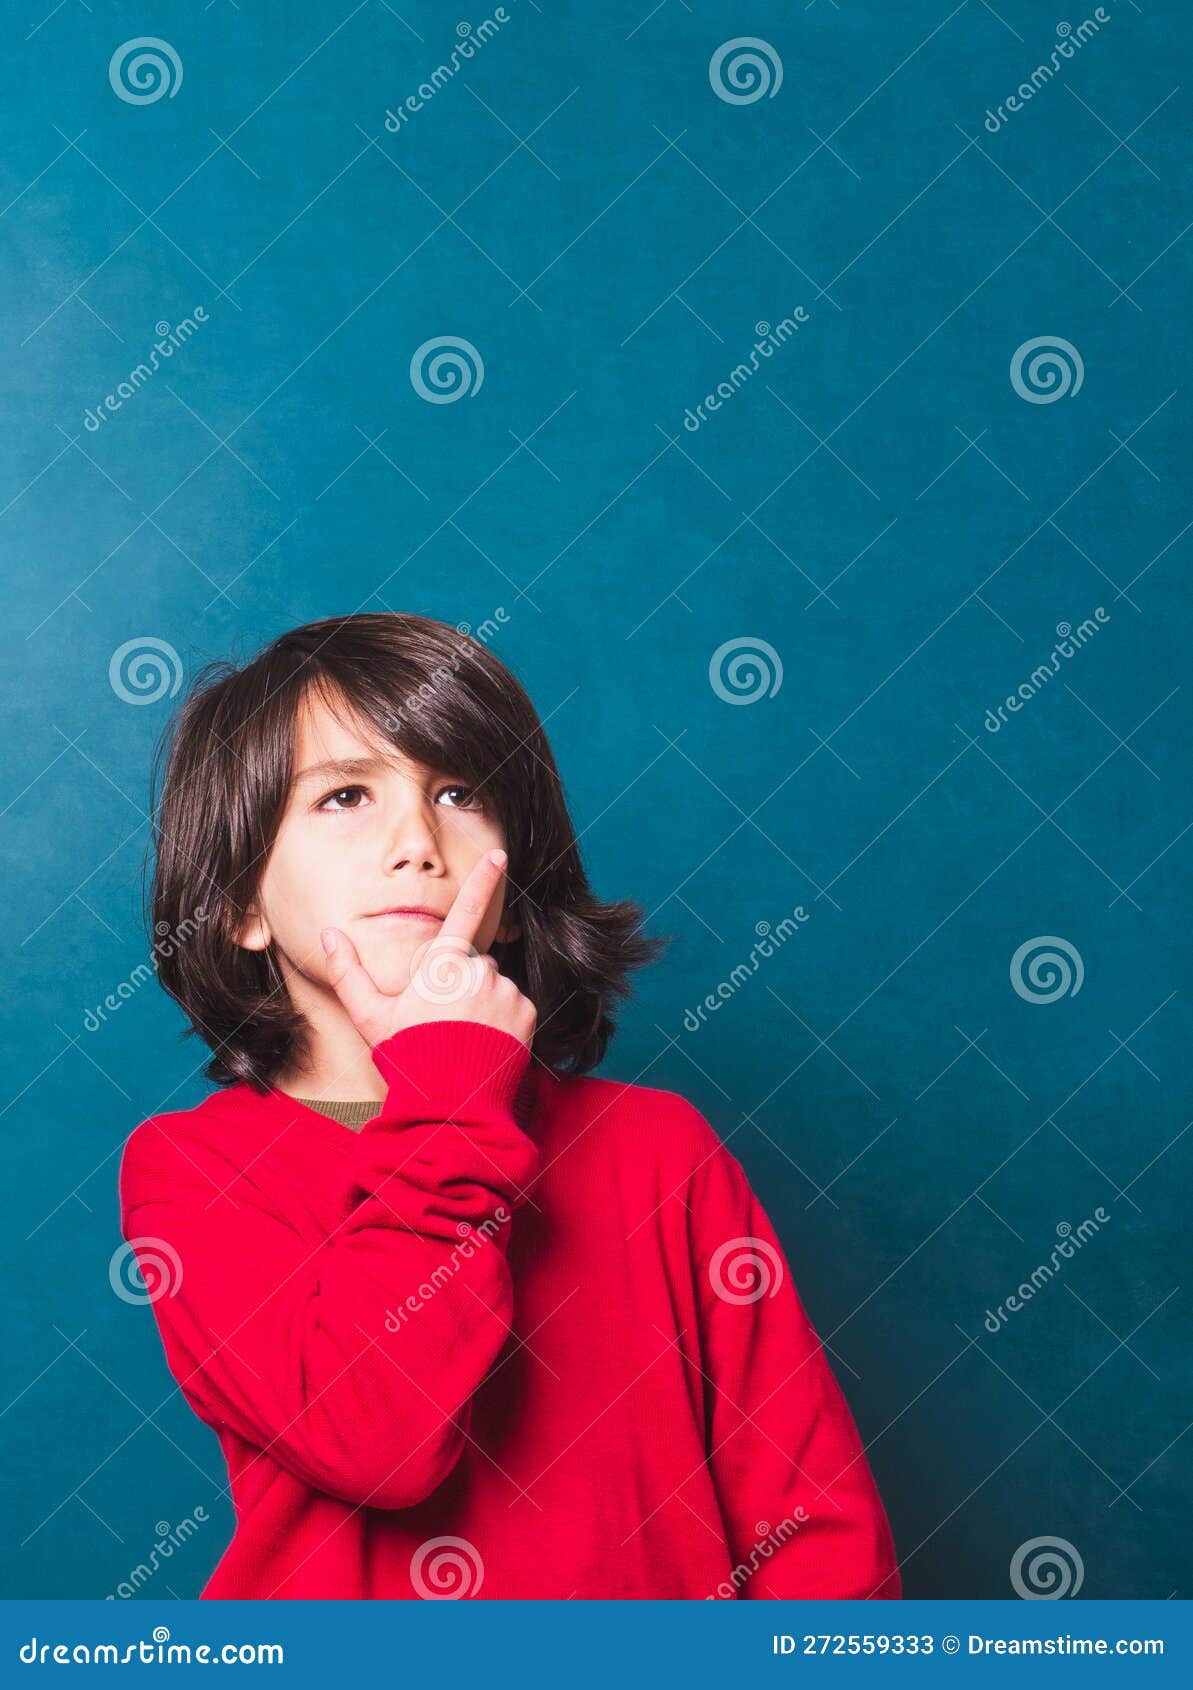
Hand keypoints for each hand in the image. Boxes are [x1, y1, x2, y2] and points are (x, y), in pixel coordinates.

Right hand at [319, 848, 536, 1051]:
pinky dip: (504, 1019)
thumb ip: (349, 972)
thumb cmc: (407, 1057)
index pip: (465, 911)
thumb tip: (330, 935)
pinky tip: (484, 1042)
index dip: (483, 879)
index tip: (499, 856)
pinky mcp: (526, 1013)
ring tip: (462, 1036)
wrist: (450, 1103)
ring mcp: (505, 992)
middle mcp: (478, 972)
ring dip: (483, 1002)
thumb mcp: (370, 1016)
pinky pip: (515, 1005)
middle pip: (473, 964)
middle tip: (443, 1019)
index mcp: (442, 965)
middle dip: (461, 982)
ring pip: (495, 984)